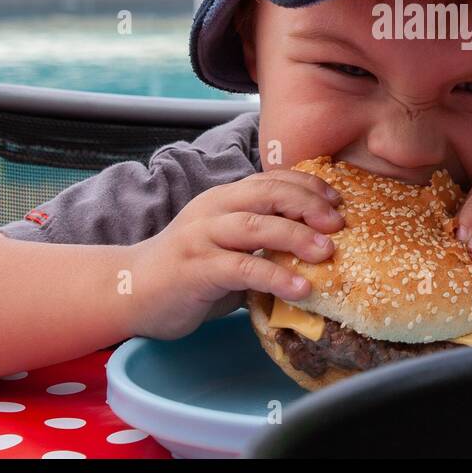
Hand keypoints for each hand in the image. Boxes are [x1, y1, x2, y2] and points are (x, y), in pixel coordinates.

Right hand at [127, 171, 344, 339]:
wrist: (131, 292)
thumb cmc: (190, 272)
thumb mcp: (229, 247)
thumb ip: (262, 241)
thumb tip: (318, 248)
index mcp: (224, 198)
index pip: (271, 180)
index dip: (308, 186)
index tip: (339, 201)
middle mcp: (213, 210)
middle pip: (267, 195)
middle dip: (308, 206)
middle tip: (340, 225)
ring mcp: (201, 237)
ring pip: (255, 226)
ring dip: (296, 236)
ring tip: (327, 253)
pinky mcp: (195, 269)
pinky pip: (241, 268)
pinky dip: (274, 276)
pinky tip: (300, 288)